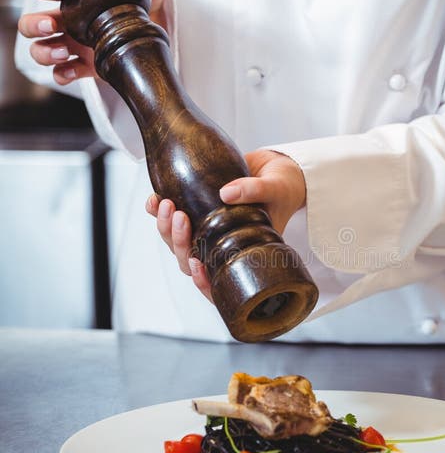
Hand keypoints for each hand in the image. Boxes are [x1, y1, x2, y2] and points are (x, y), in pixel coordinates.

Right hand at [17, 0, 170, 85]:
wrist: (152, 27)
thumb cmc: (137, 0)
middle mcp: (67, 20)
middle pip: (33, 21)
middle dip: (35, 24)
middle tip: (50, 26)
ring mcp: (72, 44)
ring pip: (41, 49)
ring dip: (45, 52)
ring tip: (63, 53)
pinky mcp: (84, 65)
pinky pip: (62, 73)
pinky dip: (62, 74)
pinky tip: (72, 71)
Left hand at [146, 149, 306, 300]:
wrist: (275, 169)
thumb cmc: (282, 189)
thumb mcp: (274, 189)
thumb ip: (254, 190)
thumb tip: (226, 192)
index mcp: (243, 255)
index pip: (218, 283)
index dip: (203, 283)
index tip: (196, 263)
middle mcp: (221, 247)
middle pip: (189, 261)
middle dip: (178, 242)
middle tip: (182, 217)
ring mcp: (206, 231)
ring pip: (176, 243)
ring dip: (165, 228)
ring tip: (168, 204)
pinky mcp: (196, 211)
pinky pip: (170, 220)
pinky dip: (157, 213)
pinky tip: (154, 200)